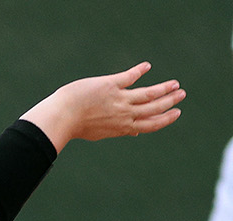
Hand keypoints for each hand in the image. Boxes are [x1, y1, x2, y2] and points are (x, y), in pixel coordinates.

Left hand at [22, 63, 182, 150]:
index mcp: (122, 127)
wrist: (60, 118)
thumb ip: (119, 130)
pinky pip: (130, 76)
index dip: (165, 119)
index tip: (176, 113)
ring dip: (164, 88)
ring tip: (175, 84)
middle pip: (154, 108)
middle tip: (181, 94)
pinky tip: (146, 66)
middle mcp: (124, 114)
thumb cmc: (75, 126)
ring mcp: (119, 99)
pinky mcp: (110, 85)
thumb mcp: (100, 133)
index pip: (150, 124)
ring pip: (148, 93)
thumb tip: (135, 133)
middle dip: (170, 102)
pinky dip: (139, 71)